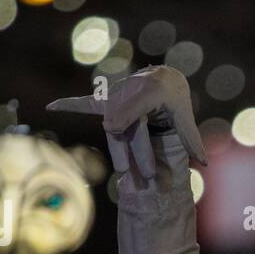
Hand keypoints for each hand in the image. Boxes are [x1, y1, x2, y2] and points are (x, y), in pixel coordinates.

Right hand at [46, 65, 206, 180]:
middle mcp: (132, 90)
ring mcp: (118, 94)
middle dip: (132, 150)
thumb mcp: (185, 118)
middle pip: (127, 124)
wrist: (165, 79)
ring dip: (118, 148)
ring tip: (126, 173)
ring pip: (113, 123)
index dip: (128, 121)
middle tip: (133, 173)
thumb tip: (203, 162)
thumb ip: (191, 139)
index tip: (113, 131)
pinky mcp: (108, 98)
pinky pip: (88, 102)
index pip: (138, 109)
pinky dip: (70, 104)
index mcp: (153, 90)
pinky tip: (51, 106)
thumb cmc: (176, 101)